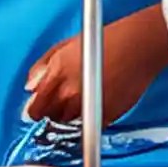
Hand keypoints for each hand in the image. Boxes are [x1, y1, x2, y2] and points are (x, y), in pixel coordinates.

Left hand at [24, 9, 167, 125]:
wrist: (137, 47)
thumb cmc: (101, 41)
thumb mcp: (62, 46)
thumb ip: (42, 67)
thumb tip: (30, 87)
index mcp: (57, 73)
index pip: (36, 105)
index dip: (34, 109)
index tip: (36, 108)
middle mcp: (70, 92)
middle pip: (50, 116)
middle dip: (50, 112)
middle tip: (57, 102)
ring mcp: (88, 105)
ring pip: (68, 122)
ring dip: (67, 115)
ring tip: (77, 99)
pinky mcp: (106, 114)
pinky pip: (88, 125)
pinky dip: (87, 119)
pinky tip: (92, 103)